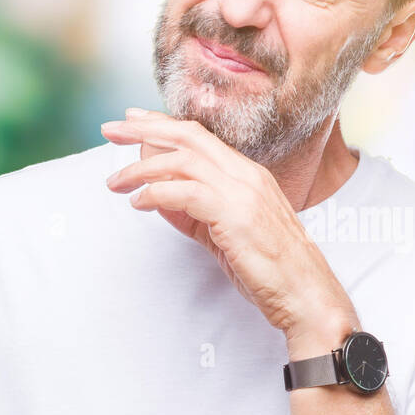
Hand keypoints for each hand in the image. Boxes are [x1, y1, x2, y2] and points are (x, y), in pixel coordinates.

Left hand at [101, 109, 355, 343]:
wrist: (305, 295)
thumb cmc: (270, 269)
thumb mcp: (224, 233)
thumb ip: (193, 212)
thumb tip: (156, 197)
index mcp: (248, 173)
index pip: (199, 134)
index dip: (161, 123)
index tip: (131, 120)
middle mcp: (246, 174)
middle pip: (187, 135)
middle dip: (143, 128)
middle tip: (109, 130)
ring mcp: (243, 192)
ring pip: (182, 161)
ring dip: (140, 169)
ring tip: (115, 183)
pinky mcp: (235, 215)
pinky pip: (184, 193)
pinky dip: (155, 194)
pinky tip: (139, 204)